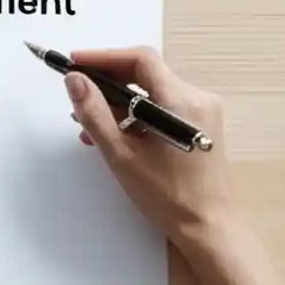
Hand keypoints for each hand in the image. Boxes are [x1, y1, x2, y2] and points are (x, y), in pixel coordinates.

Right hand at [63, 47, 237, 248]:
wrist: (209, 227)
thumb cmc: (169, 197)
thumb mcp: (122, 156)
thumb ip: (95, 114)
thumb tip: (75, 81)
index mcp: (180, 101)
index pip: (139, 59)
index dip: (103, 56)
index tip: (74, 63)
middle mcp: (197, 98)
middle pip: (146, 73)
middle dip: (108, 81)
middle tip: (77, 93)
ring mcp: (202, 111)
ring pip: (153, 91)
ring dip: (120, 101)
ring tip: (91, 125)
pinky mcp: (201, 125)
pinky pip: (163, 107)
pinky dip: (137, 114)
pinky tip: (116, 135)